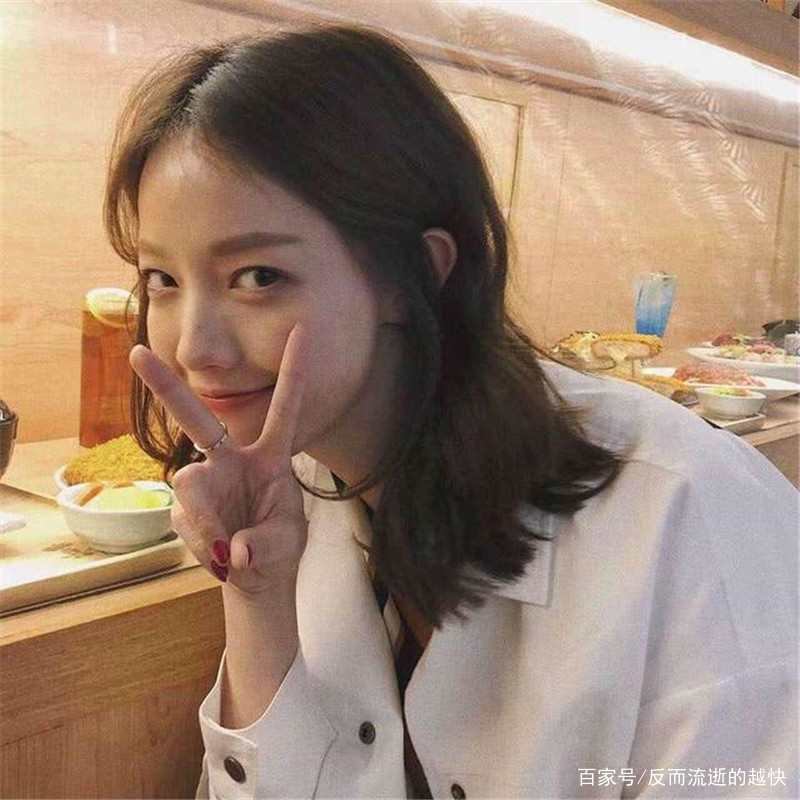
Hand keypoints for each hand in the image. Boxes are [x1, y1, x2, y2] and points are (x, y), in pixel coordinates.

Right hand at [129, 324, 310, 596]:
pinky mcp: (186, 510)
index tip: (304, 329)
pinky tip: (220, 557)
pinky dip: (203, 544)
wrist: (256, 577)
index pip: (285, 407)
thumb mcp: (287, 541)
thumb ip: (267, 543)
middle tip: (138, 353)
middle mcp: (232, 460)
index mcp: (270, 456)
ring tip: (228, 548)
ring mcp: (206, 483)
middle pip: (197, 418)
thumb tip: (238, 549)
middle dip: (167, 386)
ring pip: (189, 483)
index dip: (293, 370)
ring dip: (206, 518)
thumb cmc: (279, 546)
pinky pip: (186, 521)